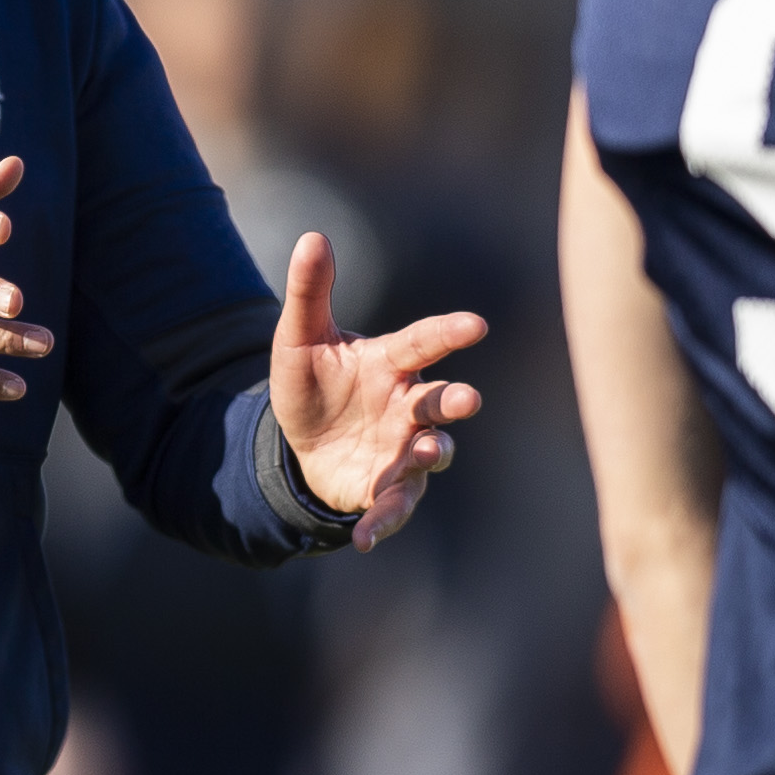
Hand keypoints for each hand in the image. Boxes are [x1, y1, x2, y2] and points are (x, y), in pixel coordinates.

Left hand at [271, 232, 486, 552]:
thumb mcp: (299, 337)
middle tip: (466, 398)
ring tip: (426, 453)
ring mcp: (403, 448)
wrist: (299, 440)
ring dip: (431, 454)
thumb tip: (312, 236)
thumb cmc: (312, 381)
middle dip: (454, 401)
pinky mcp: (387, 487)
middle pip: (439, 401)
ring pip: (430, 453)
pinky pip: (393, 505)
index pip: (424, 342)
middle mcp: (408, 405)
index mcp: (392, 362)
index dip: (448, 333)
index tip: (475, 325)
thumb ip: (310, 291)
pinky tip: (363, 538)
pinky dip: (383, 521)